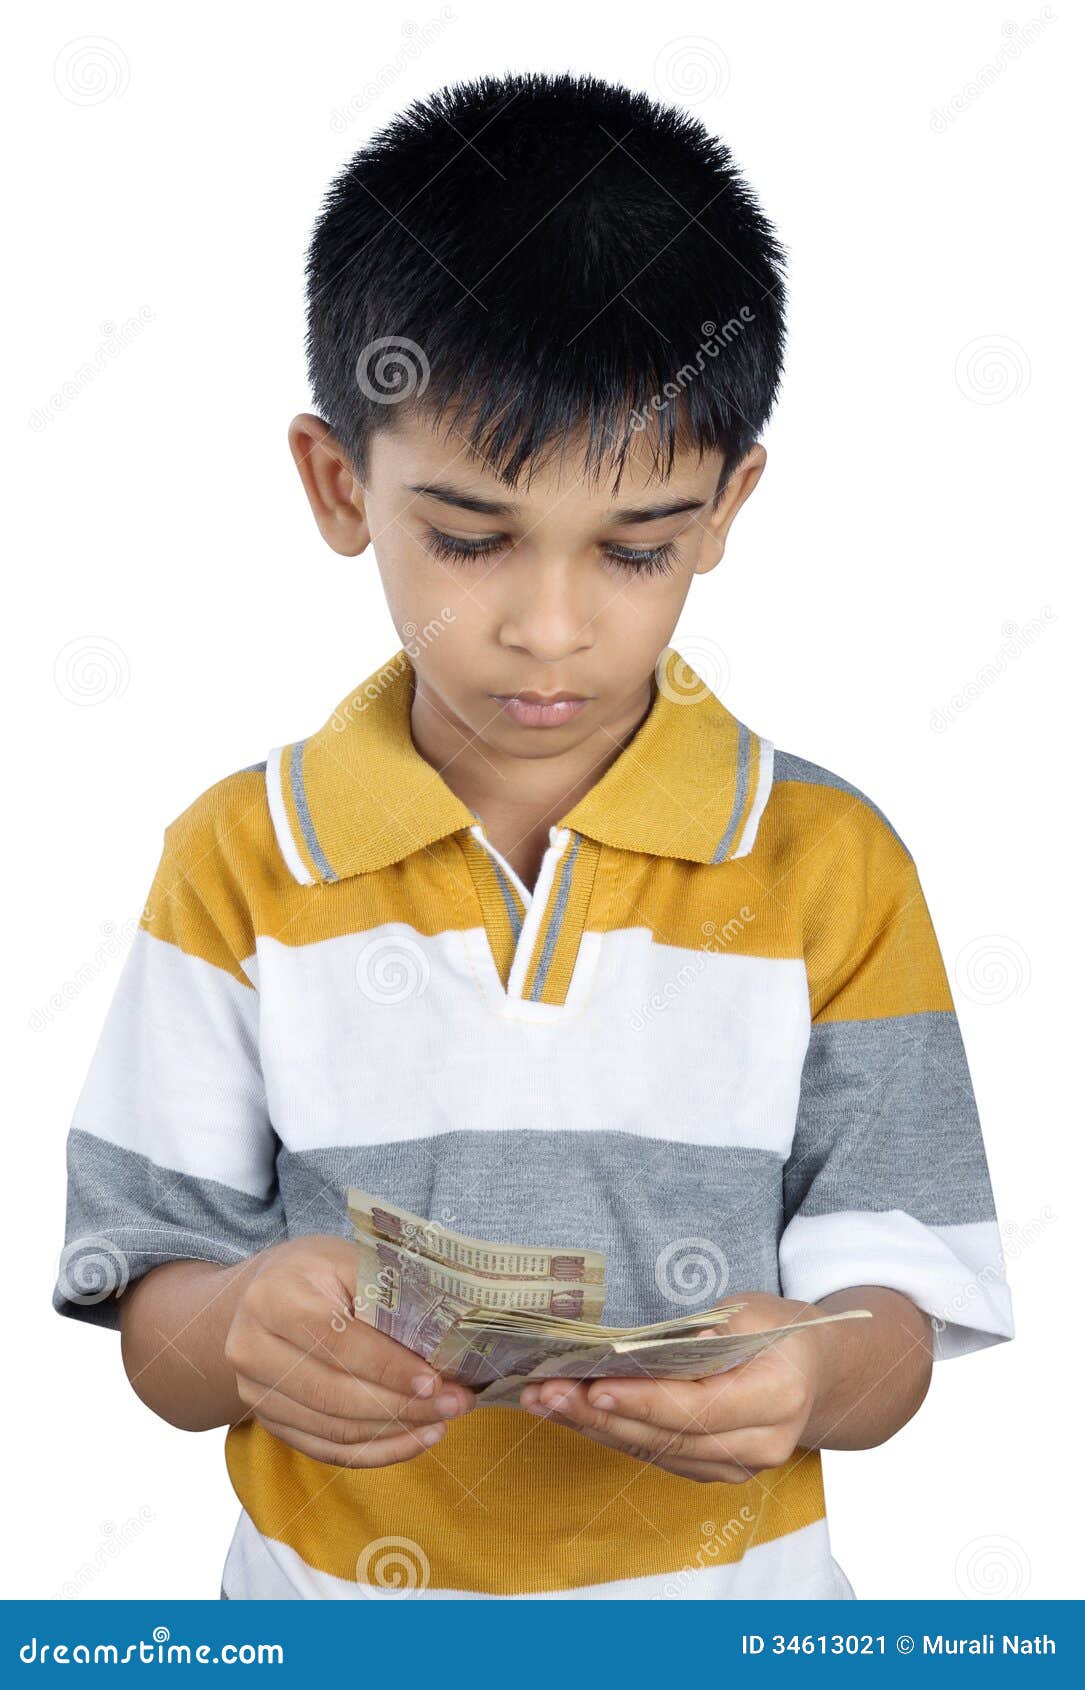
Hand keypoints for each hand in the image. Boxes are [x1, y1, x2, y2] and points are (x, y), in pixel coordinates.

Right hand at [223, 1235, 475, 1467]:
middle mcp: (251, 1350)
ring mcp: (255, 1392)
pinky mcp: (269, 1422)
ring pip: (333, 1428)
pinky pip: (327, 1449)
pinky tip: (415, 1439)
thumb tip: (445, 1337)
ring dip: (395, 1432)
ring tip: (444, 1420)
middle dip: (401, 1405)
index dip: (387, 1365)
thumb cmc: (316, 1273)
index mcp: (272, 1298)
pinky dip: (376, 1451)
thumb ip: (386, 1295)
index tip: (434, 1380)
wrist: (261, 1297)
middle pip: (333, 1393)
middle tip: (455, 1404)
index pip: (335, 1340)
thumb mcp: (347, 1261)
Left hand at [518, 1291, 829, 1483]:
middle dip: (602, 1415)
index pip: (700, 1406)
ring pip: (656, 1451)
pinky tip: (571, 1413)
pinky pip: (657, 1455)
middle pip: (669, 1436)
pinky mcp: (713, 1471)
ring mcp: (737, 1467)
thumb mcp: (751, 1311)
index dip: (645, 1400)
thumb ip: (706, 1332)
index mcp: (778, 1397)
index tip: (595, 1386)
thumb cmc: (777, 1330)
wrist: (814, 1372)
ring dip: (594, 1427)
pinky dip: (612, 1433)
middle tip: (546, 1391)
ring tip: (544, 1399)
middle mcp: (760, 1444)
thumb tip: (649, 1349)